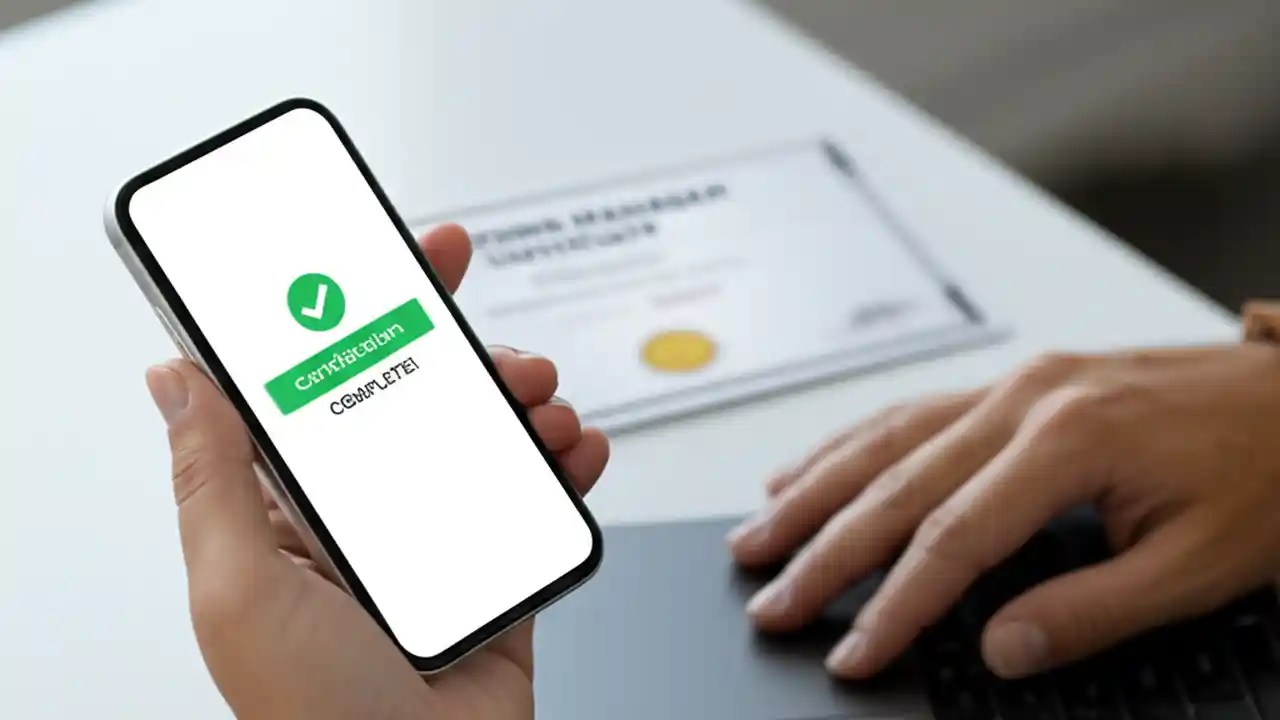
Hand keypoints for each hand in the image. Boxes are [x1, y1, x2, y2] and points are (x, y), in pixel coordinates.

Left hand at [145, 225, 609, 718]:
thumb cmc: (310, 716)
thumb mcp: (240, 588)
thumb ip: (214, 479)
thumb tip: (176, 378)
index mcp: (295, 511)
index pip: (327, 386)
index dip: (364, 316)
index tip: (401, 261)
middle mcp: (369, 516)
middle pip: (424, 401)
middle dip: (468, 357)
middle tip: (498, 345)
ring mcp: (439, 541)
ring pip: (490, 439)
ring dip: (528, 405)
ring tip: (545, 406)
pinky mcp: (500, 569)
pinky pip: (541, 499)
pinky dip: (570, 463)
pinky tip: (579, 449)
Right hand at [729, 346, 1279, 679]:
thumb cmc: (1271, 471)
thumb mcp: (1201, 562)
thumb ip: (1093, 609)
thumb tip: (1001, 647)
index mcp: (1070, 439)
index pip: (954, 537)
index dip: (894, 604)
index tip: (850, 651)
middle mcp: (1026, 399)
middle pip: (897, 483)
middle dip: (823, 549)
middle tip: (769, 598)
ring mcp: (1017, 383)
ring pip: (888, 436)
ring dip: (815, 488)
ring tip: (759, 533)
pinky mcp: (1020, 383)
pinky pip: (914, 411)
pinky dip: (853, 444)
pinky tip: (815, 468)